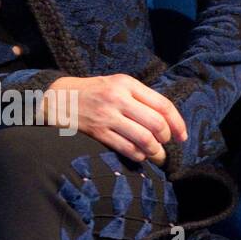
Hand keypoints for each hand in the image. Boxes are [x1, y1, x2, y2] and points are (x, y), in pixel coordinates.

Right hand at [43, 74, 187, 164]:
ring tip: (156, 154)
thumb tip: (168, 121)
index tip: (182, 136)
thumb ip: (139, 97)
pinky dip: (139, 156)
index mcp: (126, 83)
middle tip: (165, 144)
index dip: (177, 123)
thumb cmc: (94, 92)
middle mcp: (117, 98)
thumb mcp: (116, 84)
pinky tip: (139, 155)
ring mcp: (107, 116)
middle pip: (156, 124)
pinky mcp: (98, 132)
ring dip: (155, 151)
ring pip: (144, 139)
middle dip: (165, 139)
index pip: (162, 104)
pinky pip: (127, 149)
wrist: (59, 98)